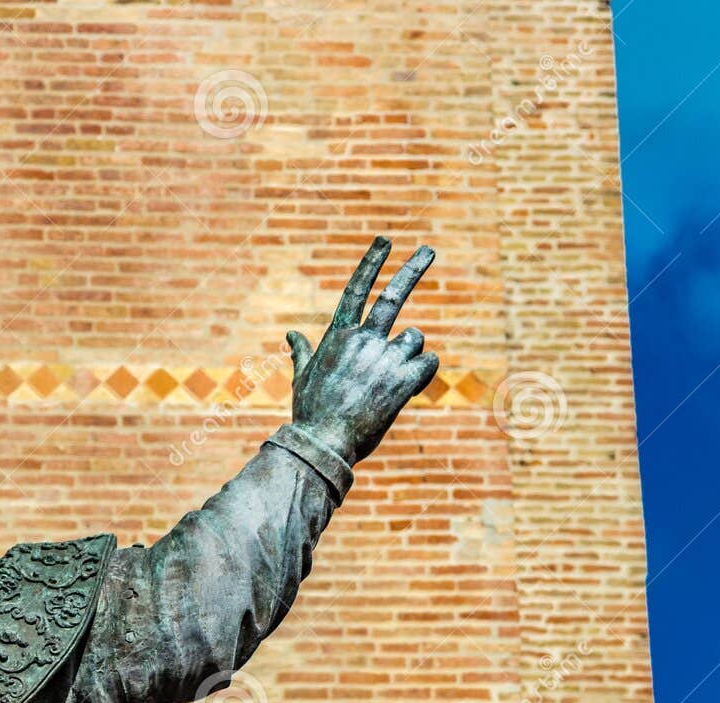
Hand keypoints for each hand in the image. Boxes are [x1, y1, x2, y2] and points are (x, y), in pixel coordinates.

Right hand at [285, 237, 438, 463]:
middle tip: (429, 250)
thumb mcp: (303, 377)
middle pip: (393, 297)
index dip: (371, 262)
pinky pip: (428, 362)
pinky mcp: (402, 381)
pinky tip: (410, 385)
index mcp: (339, 336)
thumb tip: (290, 333)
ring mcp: (384, 359)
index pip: (356, 290)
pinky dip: (425, 370)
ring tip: (391, 379)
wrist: (324, 444)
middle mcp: (363, 341)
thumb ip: (303, 351)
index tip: (386, 241)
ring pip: (414, 339)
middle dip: (413, 268)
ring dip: (411, 352)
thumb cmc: (310, 413)